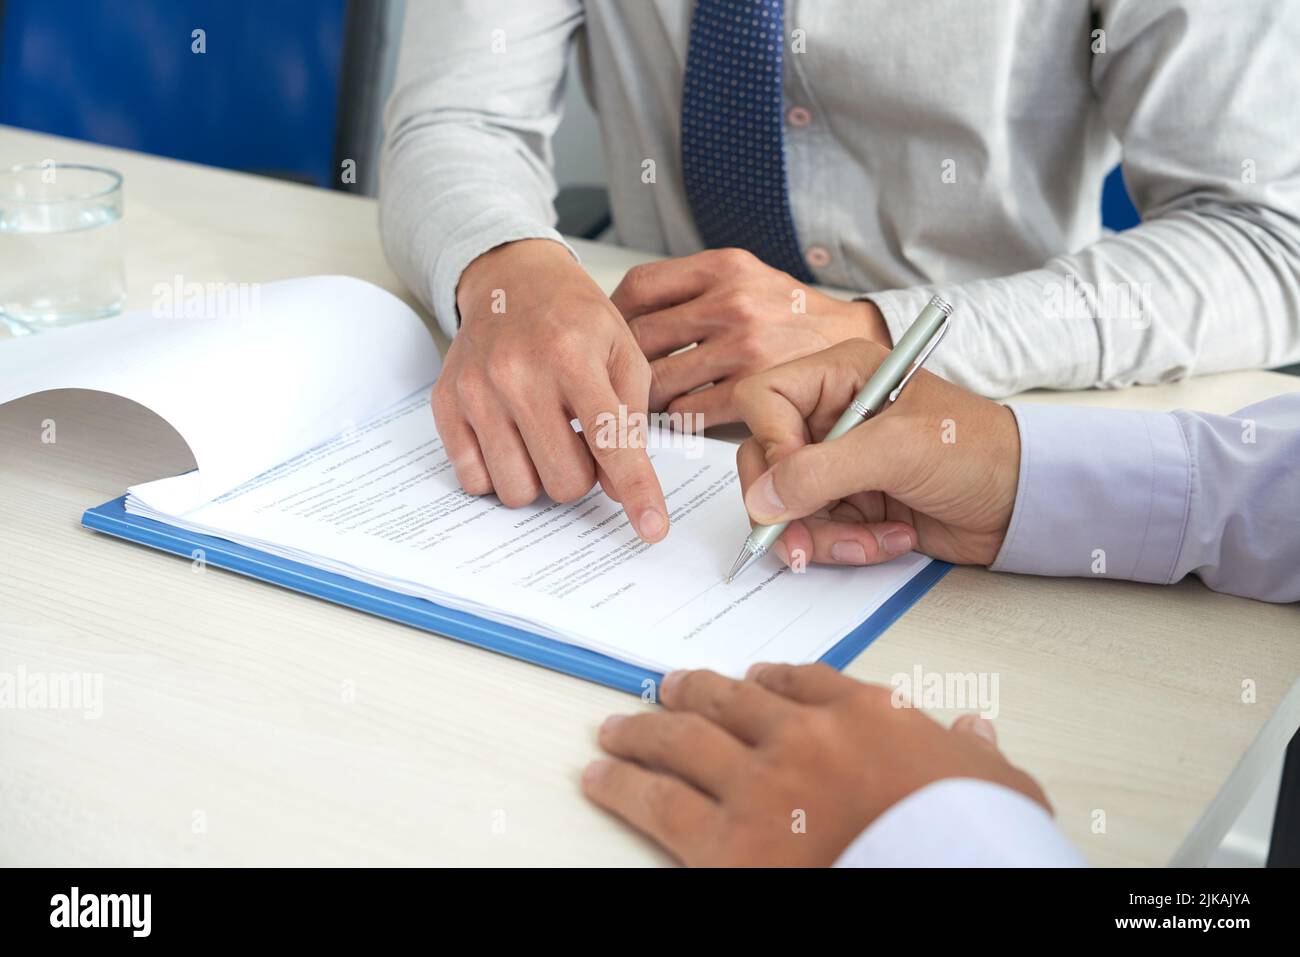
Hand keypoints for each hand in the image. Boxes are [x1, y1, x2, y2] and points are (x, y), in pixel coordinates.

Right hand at [434, 239, 667, 541]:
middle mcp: (518, 374)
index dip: (637, 492)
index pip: (610, 442)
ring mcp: (475, 391)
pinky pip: (475, 480)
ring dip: (540, 477)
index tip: (652, 529)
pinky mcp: (446, 405)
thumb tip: (619, 491)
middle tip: (579, 438)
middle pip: (564, 481)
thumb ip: (630, 420)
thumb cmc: (574, 319)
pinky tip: (512, 437)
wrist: (510, 279)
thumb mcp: (624, 352)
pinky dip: (499, 472)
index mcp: (572, 355)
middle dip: (582, 474)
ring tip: (545, 436)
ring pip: (518, 490)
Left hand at [583, 664, 1048, 865]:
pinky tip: (599, 776)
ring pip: (682, 742)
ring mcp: (758, 786)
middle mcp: (801, 738)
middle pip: (730, 701)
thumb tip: (973, 731)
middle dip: (693, 693)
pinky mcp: (724, 842)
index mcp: (864, 716)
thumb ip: (968, 751)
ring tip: (616, 727)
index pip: (804, 681)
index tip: (753, 680)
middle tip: (667, 688)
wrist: (949, 875)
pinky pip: (657, 801)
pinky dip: (620, 784)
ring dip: (642, 730)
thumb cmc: (972, 837)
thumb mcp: (993, 786)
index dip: (769, 679)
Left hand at [609, 248, 890, 427]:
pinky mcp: (756, 387)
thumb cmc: (791, 314)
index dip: (613, 313)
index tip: (606, 332)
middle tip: (612, 377)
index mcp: (724, 267)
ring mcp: (744, 346)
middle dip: (620, 361)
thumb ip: (694, 289)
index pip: (641, 285)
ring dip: (644, 397)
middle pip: (642, 335)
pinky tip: (677, 415)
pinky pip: (692, 409)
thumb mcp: (746, 277)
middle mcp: (732, 301)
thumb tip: (627, 315)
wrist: (852, 340)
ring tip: (641, 402)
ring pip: (661, 379)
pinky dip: (677, 417)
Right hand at [734, 338, 1019, 567]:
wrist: (1024, 502)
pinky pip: (816, 530)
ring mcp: (838, 462)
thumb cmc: (978, 452)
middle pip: (764, 460)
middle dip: (785, 508)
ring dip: (822, 535)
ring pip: (785, 505)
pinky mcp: (850, 502)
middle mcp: (831, 415)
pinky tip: (892, 538)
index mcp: (839, 376)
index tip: (790, 484)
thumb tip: (763, 499)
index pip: (764, 400)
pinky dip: (847, 545)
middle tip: (800, 543)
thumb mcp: (897, 451)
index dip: (769, 445)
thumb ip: (821, 472)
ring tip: (872, 540)